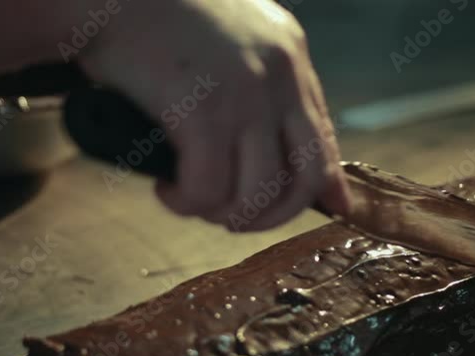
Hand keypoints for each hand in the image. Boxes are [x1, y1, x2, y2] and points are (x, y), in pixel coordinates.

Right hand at [78, 0, 349, 230]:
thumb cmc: (150, 13)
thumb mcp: (228, 36)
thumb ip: (255, 79)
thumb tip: (265, 142)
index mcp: (288, 54)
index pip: (323, 139)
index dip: (318, 188)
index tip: (313, 211)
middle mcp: (278, 74)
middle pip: (303, 178)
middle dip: (269, 216)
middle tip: (229, 216)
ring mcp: (245, 94)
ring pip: (257, 195)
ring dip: (222, 214)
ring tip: (190, 200)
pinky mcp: (204, 112)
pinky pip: (207, 191)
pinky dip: (185, 203)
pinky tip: (166, 189)